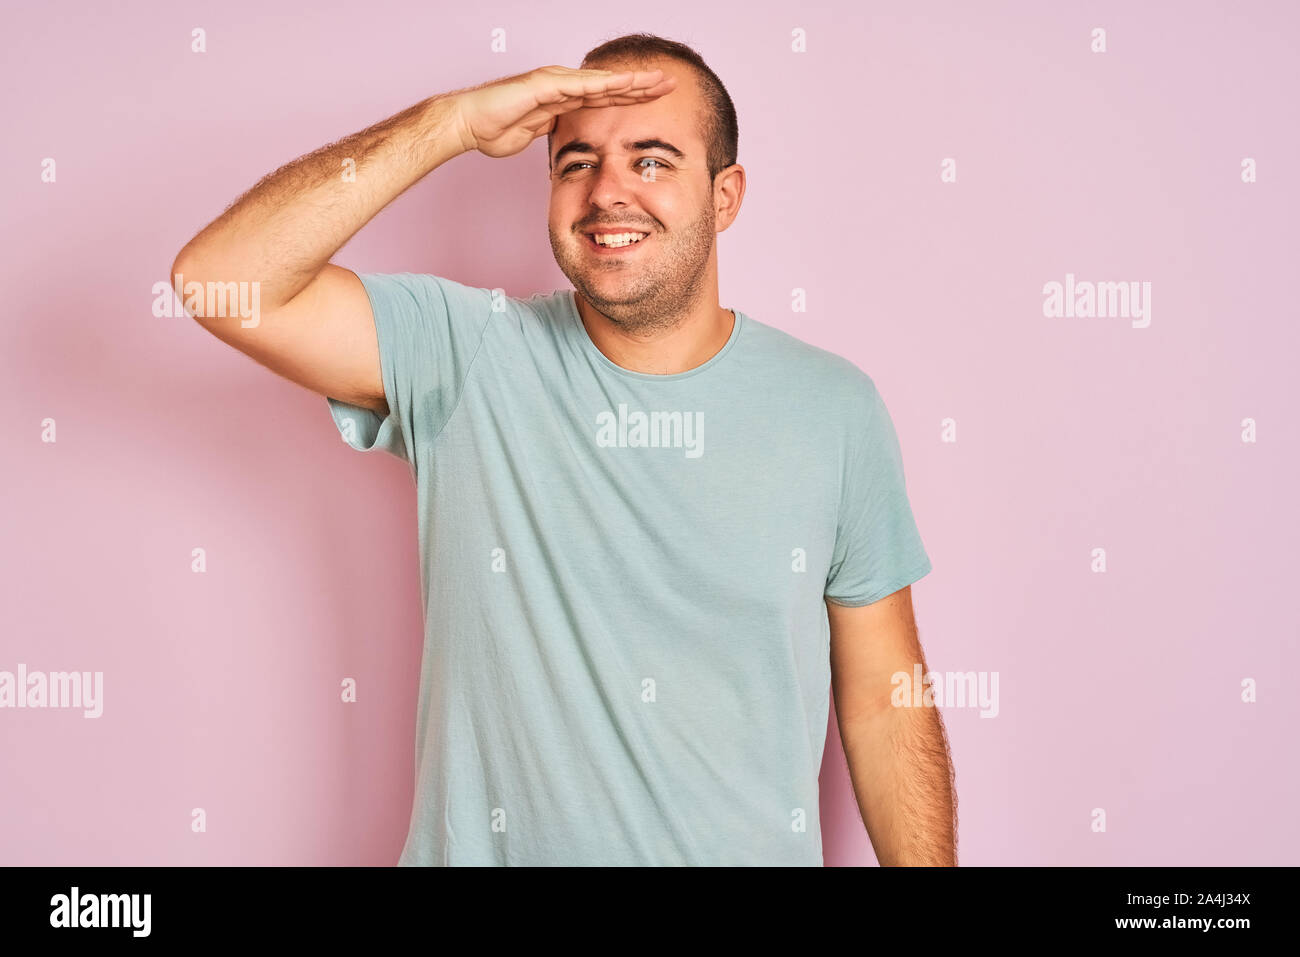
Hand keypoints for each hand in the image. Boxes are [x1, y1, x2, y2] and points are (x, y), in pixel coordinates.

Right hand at [451, 65, 676, 158]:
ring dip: (631, 81)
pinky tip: (626, 84)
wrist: (469, 123)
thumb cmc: (494, 129)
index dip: (632, 99)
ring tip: (658, 81)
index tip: (657, 102)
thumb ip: (556, 134)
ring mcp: (555, 82)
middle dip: (642, 85)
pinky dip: (605, 84)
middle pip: (611, 86)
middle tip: (671, 84)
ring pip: (602, 81)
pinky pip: (581, 84)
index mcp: (564, 99)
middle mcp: (563, 86)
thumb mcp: (537, 135)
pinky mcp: (545, 84)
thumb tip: (570, 145)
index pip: (606, 99)